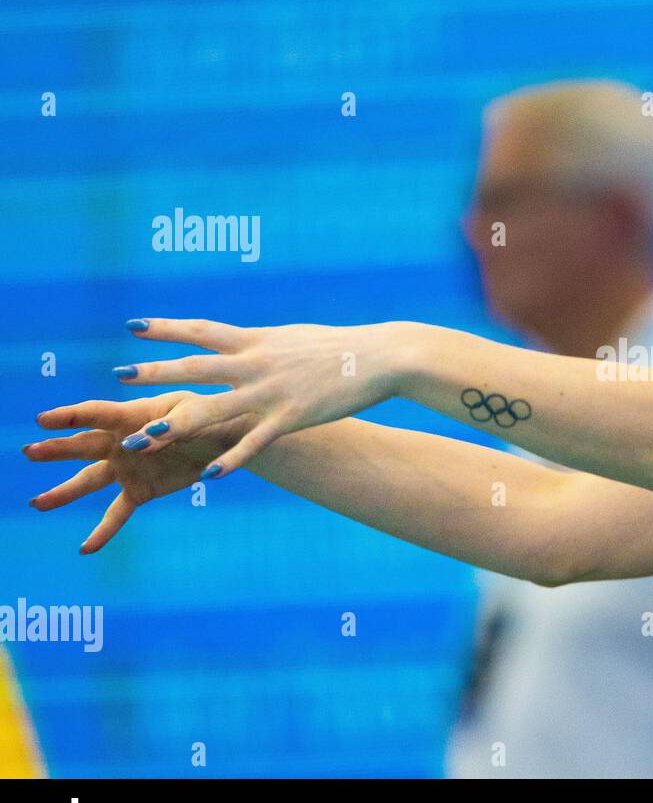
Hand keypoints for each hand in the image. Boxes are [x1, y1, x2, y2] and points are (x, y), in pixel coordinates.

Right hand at [25, 392, 245, 552]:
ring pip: (89, 481)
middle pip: (84, 446)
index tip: (43, 419)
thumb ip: (165, 427)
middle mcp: (121, 442)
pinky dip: (103, 531)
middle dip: (57, 449)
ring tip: (37, 504)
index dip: (70, 416)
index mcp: (132, 415)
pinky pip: (117, 512)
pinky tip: (85, 548)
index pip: (95, 414)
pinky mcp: (141, 490)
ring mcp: (128, 467)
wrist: (226, 436)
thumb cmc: (209, 413)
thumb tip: (136, 443)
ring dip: (64, 492)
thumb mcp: (193, 412)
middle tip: (30, 451)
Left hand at [110, 317, 408, 477]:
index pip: (202, 330)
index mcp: (258, 339)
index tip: (133, 327)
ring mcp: (272, 392)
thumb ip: (267, 346)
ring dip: (173, 425)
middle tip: (119, 377)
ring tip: (140, 439)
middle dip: (155, 373)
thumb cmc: (344, 348)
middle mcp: (257, 363)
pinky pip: (254, 442)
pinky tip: (211, 476)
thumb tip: (246, 343)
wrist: (383, 356)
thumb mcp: (297, 339)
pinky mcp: (292, 418)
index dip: (166, 328)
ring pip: (213, 409)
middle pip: (196, 368)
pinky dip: (231, 459)